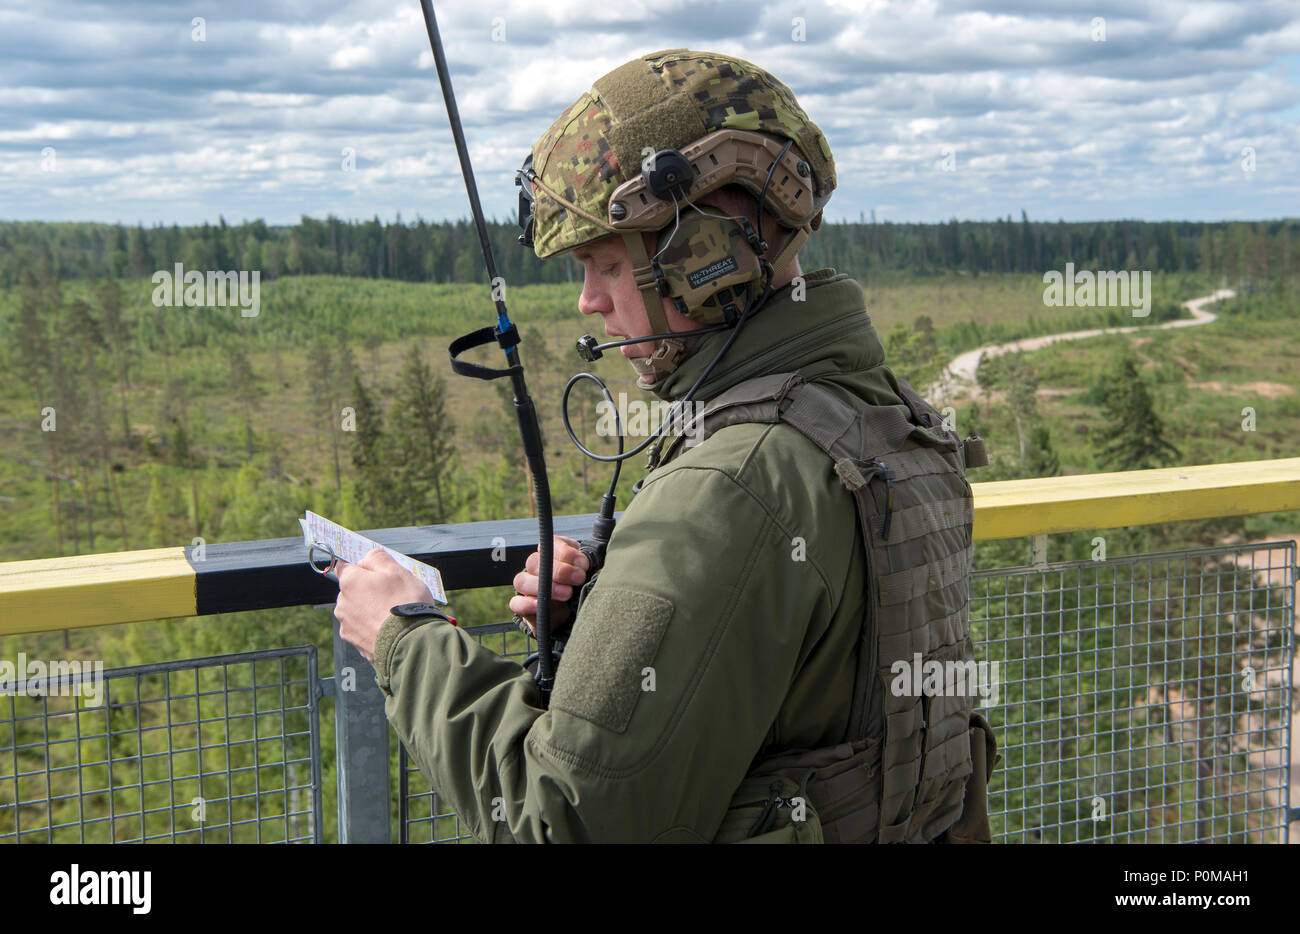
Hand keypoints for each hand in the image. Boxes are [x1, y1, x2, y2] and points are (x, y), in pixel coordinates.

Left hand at [335, 548, 433, 663]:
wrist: (411, 644)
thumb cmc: (405, 605)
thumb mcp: (397, 571)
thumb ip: (378, 558)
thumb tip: (368, 558)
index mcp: (349, 582)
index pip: (344, 566)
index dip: (360, 567)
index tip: (373, 571)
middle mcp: (342, 604)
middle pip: (353, 590)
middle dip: (368, 590)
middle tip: (392, 594)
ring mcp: (348, 627)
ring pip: (358, 611)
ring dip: (371, 610)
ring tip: (394, 615)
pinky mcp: (356, 645)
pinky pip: (364, 630)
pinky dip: (374, 628)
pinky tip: (391, 629)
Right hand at [509, 535, 588, 634]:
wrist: (573, 615)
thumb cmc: (583, 588)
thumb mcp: (590, 574)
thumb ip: (593, 566)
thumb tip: (601, 568)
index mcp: (553, 554)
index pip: (550, 545)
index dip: (566, 553)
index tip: (584, 564)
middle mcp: (536, 567)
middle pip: (535, 561)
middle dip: (559, 570)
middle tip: (579, 578)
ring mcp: (527, 587)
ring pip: (522, 580)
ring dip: (545, 586)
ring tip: (567, 593)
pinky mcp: (523, 607)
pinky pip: (515, 603)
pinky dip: (527, 603)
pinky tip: (542, 605)